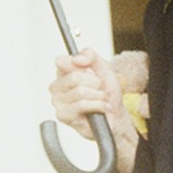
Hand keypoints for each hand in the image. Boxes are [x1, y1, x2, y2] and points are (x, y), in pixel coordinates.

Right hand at [49, 48, 138, 172]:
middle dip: (95, 83)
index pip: (62, 61)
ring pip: (80, 91)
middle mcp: (57, 86)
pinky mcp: (63, 115)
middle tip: (100, 89)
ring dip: (98, 96)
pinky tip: (101, 108)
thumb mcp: (104, 68)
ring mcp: (58, 101)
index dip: (83, 67)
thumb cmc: (107, 93)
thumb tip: (77, 58)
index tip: (93, 73)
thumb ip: (91, 56)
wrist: (115, 116)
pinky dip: (97, 105)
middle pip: (74, 77)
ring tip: (102, 100)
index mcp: (63, 72)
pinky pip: (82, 105)